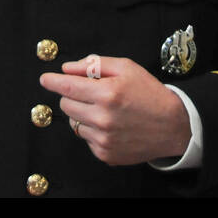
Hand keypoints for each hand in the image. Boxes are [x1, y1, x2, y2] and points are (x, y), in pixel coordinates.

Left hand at [39, 55, 190, 165]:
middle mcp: (103, 118)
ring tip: (105, 110)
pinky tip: (111, 125)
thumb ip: (95, 64)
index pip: (67, 87)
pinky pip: (86, 139)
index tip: (45, 79)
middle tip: (91, 93)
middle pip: (66, 105)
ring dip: (82, 114)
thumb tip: (67, 69)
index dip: (53, 82)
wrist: (173, 125)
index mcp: (107, 94)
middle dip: (73, 95)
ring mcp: (103, 139)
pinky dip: (93, 130)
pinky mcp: (105, 154)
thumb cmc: (149, 93)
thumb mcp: (127, 68)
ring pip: (74, 123)